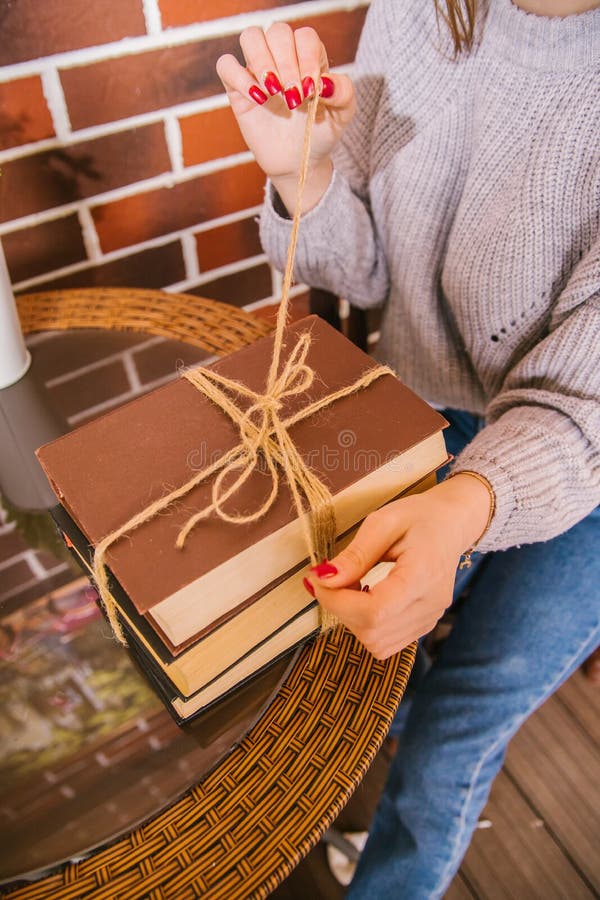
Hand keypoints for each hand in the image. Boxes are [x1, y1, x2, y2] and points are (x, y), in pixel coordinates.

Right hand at [216, 23, 354, 213]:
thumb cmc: (320, 132)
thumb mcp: (342, 115)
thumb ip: (344, 92)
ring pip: (251, 37)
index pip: (305, 37)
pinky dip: (239, 77)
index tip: (310, 91)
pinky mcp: (238, 88)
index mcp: (309, 56)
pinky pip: (226, 65)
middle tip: (293, 98)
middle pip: (278, 32)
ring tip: (273, 93)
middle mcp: (283, 57)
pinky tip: (257, 100)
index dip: (306, 59)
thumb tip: (325, 82)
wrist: (299, 160)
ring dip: (263, 62)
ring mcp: (258, 70)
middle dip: (286, 63)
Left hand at [305, 474, 492, 658]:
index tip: (318, 580)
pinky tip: (366, 598)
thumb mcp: (383, 523)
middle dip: (341, 609)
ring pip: (377, 643)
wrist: (451, 524)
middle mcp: (431, 605)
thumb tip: (324, 579)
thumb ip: (355, 555)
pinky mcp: (425, 625)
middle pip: (373, 632)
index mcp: (423, 575)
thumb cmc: (418, 517)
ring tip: (352, 586)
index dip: (337, 602)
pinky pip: (387, 642)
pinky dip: (367, 626)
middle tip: (332, 579)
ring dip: (352, 619)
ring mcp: (430, 619)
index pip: (374, 611)